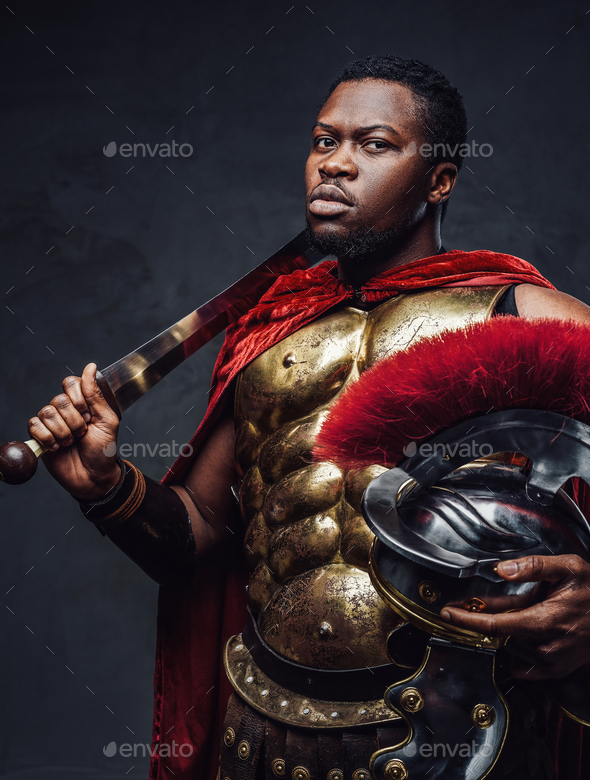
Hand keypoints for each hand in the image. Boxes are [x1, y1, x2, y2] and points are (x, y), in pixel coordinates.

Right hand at [28, 363, 120, 499]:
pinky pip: (34, 425)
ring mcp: (52, 423)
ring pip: (46, 413)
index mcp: (83, 402)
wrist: (94, 476)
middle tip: (82, 433)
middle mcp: (65, 410)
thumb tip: (90, 366)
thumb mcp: (107, 420)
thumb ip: (95, 394)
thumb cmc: (104, 449)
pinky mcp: (40, 436)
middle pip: (59, 400)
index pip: (71, 383)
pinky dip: (47, 438)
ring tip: (71, 442)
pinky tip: (57, 447)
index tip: (90, 416)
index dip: (79, 399)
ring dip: (63, 432)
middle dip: (74, 421)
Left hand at [440, 555, 589, 679]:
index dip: (467, 619)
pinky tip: (531, 631)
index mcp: (544, 621)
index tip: (448, 613)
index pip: (495, 625)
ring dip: (510, 628)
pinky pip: (522, 663)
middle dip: (492, 615)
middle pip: (500, 633)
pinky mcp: (555, 669)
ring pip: (511, 645)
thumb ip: (532, 567)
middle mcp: (546, 646)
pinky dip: (518, 647)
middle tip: (501, 598)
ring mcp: (551, 661)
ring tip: (531, 609)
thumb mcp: (568, 567)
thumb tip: (501, 570)